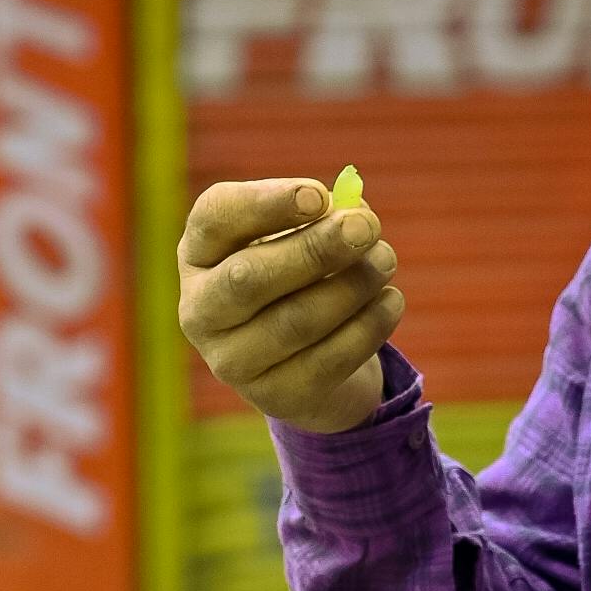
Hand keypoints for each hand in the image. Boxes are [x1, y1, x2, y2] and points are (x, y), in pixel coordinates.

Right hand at [177, 179, 402, 433]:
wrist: (308, 359)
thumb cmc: (300, 276)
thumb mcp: (300, 236)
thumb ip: (322, 217)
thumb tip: (354, 212)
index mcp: (200, 253)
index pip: (214, 218)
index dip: (265, 203)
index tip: (318, 195)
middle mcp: (200, 309)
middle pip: (248, 277)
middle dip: (315, 249)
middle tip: (366, 227)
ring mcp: (232, 361)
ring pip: (296, 320)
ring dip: (352, 284)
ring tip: (385, 260)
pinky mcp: (276, 396)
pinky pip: (329, 359)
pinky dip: (369, 324)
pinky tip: (391, 299)